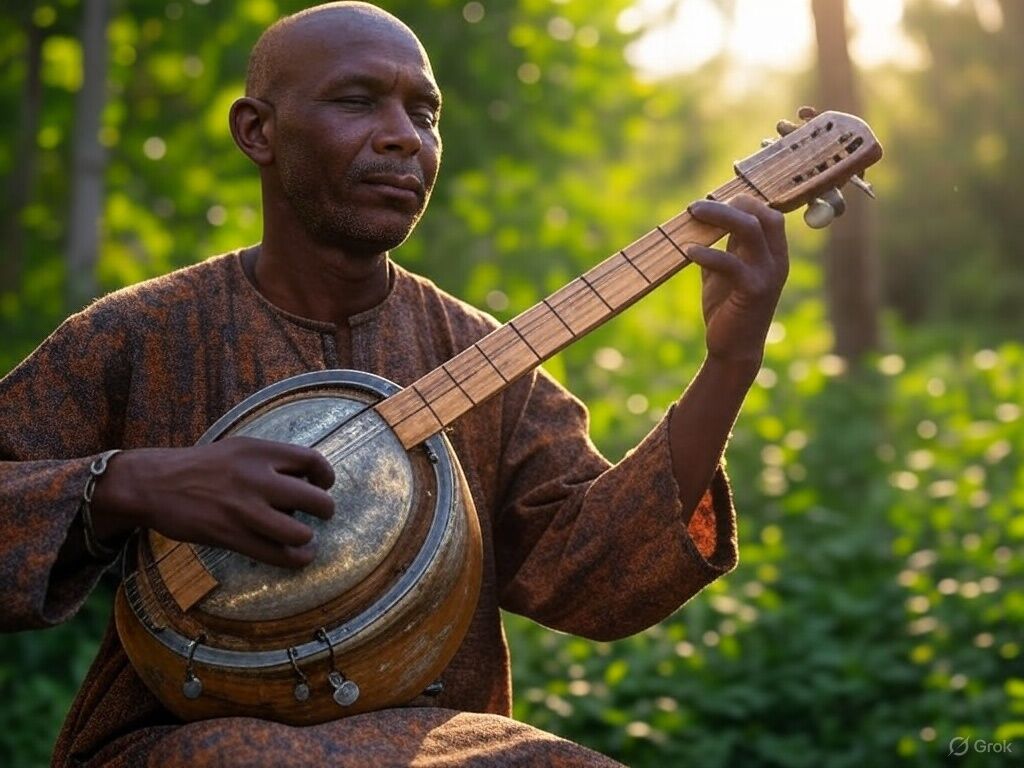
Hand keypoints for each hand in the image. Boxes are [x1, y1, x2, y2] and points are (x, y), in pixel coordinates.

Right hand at [92, 437, 335, 567]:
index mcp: (259, 451)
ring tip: (305, 538)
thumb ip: (271, 461)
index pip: (312, 460)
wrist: (154, 483)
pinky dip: (295, 559)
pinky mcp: (230, 536)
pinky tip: (299, 557)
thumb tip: (307, 481)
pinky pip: (275, 555)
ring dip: (307, 538)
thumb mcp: (239, 449)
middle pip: (314, 499)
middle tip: (321, 514)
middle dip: (325, 510)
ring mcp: (243, 509)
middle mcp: (256, 478)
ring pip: (298, 533)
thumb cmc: (201, 467)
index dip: (326, 475)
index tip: (324, 484)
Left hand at [683, 194, 788, 370]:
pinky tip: (688, 251)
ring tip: (692, 214)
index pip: (767, 213)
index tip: (711, 200)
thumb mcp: (724, 272)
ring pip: (751, 230)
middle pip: (763, 215)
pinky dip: (708, 253)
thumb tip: (704, 219)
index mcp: (773, 254)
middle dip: (732, 203)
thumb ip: (724, 247)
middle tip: (696, 206)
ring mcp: (768, 275)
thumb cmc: (728, 309)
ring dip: (720, 217)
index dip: (742, 201)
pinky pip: (732, 263)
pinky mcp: (753, 292)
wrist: (733, 349)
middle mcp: (777, 261)